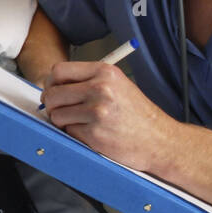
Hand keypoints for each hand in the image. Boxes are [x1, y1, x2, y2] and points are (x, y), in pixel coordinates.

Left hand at [40, 61, 175, 173]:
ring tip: (80, 123)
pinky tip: (91, 133)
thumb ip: (89, 81)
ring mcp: (97, 112)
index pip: (59, 71)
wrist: (160, 141)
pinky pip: (68, 132)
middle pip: (52, 93)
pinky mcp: (94, 134)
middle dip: (51, 104)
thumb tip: (55, 85)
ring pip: (57, 115)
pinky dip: (75, 134)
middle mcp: (100, 89)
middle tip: (59, 110)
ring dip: (63, 121)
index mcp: (105, 72)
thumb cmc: (139, 115)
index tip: (54, 90)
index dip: (52, 83)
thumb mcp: (118, 85)